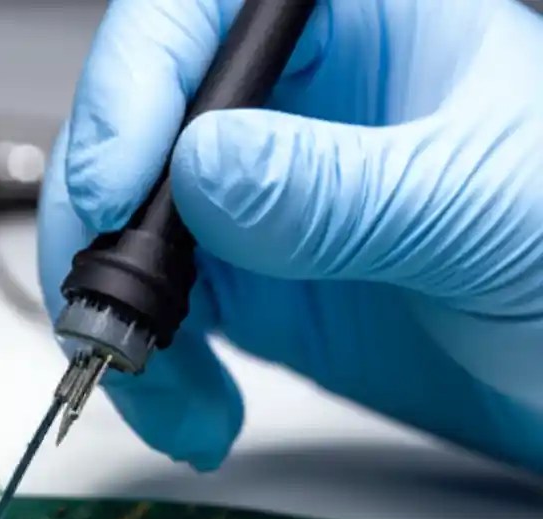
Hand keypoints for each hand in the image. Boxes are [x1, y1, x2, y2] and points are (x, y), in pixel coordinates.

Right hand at [39, 0, 542, 472]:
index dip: (133, 84)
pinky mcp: (251, 286)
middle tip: (108, 306)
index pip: (197, 14)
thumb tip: (202, 170)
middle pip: (134, 128)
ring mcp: (263, 201)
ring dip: (120, 320)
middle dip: (103, 224)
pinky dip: (157, 375)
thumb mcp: (484, 207)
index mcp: (353, 28)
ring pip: (129, 236)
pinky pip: (164, 318)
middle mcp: (291, 107)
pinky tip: (193, 410)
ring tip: (156, 387)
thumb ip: (342, 188)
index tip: (116, 185)